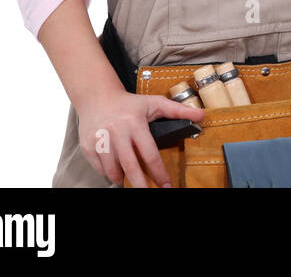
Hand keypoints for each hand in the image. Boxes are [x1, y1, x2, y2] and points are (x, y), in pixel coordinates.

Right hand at [74, 87, 203, 187]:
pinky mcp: (88, 147)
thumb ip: (178, 111)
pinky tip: (118, 171)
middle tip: (150, 193)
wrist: (97, 97)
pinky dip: (110, 173)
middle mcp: (117, 133)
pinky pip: (100, 168)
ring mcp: (100, 141)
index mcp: (135, 124)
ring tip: (132, 182)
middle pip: (130, 166)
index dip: (159, 172)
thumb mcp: (154, 103)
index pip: (150, 154)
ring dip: (123, 179)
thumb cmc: (129, 103)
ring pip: (113, 170)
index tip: (166, 185)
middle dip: (141, 184)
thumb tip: (201, 116)